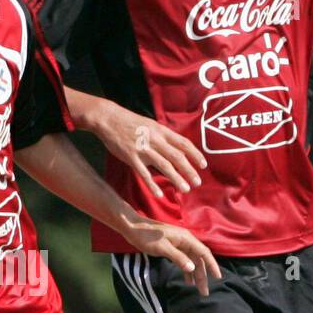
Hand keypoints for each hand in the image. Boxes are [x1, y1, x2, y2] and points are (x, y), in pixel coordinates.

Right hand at [91, 100, 205, 196]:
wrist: (109, 119)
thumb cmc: (130, 123)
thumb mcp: (151, 125)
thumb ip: (163, 137)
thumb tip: (176, 149)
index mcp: (162, 131)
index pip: (183, 143)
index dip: (195, 154)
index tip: (203, 165)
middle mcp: (155, 140)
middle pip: (177, 157)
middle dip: (189, 170)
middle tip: (197, 183)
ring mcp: (143, 149)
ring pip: (164, 166)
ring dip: (176, 178)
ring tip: (185, 189)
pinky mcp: (131, 157)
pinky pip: (144, 173)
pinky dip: (152, 184)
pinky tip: (159, 194)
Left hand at [123, 215, 220, 295]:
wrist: (133, 228)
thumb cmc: (146, 237)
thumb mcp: (162, 248)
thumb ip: (177, 257)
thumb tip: (192, 268)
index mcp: (186, 238)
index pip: (204, 253)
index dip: (212, 265)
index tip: (218, 278)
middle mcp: (185, 241)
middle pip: (199, 259)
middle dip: (203, 276)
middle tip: (204, 292)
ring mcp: (179, 244)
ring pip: (192, 261)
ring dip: (195, 274)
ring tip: (198, 289)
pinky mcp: (172, 248)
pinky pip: (184, 260)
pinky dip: (186, 270)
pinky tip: (187, 280)